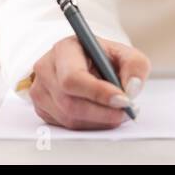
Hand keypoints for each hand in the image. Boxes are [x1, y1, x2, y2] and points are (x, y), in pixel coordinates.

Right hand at [28, 36, 150, 129]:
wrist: (84, 62)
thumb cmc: (101, 57)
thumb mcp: (123, 53)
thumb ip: (135, 66)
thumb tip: (131, 88)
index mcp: (64, 49)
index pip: (73, 77)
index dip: (98, 93)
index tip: (123, 100)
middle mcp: (46, 69)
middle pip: (70, 103)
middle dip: (103, 112)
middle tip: (125, 112)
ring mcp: (40, 90)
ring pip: (69, 118)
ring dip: (98, 121)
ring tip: (117, 112)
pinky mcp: (42, 108)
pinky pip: (66, 125)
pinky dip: (89, 125)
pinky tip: (101, 115)